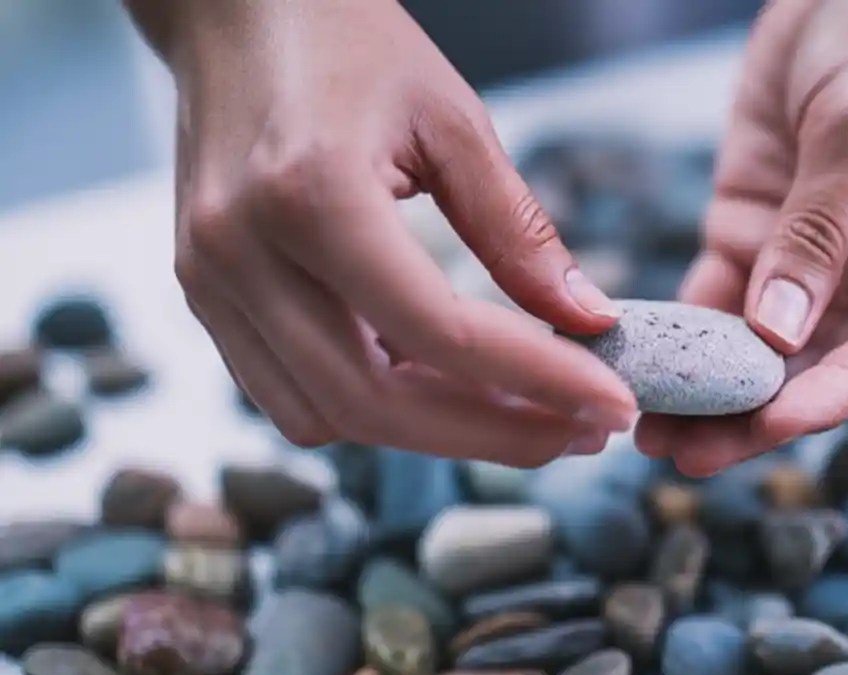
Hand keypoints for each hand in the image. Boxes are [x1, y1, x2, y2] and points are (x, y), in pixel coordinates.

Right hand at [127, 0, 635, 465]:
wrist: (234, 14)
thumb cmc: (347, 42)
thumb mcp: (453, 121)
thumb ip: (518, 231)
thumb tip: (589, 320)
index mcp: (308, 193)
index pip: (437, 332)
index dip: (539, 381)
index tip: (614, 405)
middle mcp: (240, 253)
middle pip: (375, 402)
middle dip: (493, 432)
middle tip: (580, 433)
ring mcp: (209, 284)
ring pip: (328, 417)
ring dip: (434, 431)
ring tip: (522, 409)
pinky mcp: (205, 299)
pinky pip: (293, 396)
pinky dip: (376, 408)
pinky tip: (443, 384)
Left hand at [637, 0, 847, 475]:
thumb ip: (820, 232)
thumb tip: (775, 334)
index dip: (834, 396)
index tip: (773, 424)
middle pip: (815, 371)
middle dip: (751, 416)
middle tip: (686, 454)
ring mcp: (809, 268)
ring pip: (757, 352)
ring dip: (705, 392)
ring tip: (647, 430)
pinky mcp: (752, 242)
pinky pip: (715, 300)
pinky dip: (677, 334)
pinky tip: (637, 363)